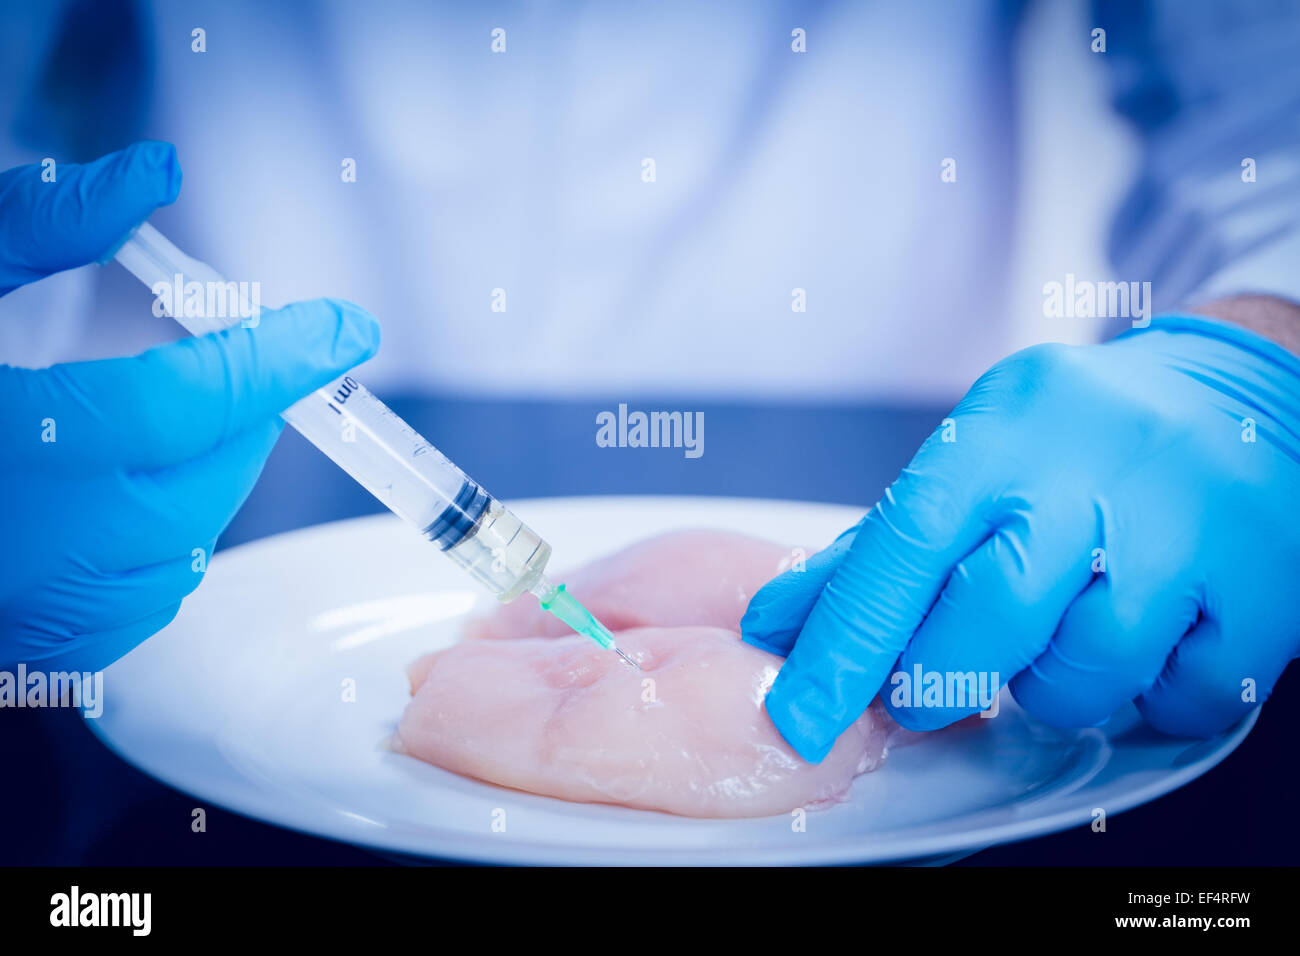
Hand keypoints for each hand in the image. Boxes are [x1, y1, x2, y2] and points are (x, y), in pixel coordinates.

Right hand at [0, 142, 379, 671]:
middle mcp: (58, 545)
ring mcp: (61, 608)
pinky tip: (118, 487)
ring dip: (206, 461)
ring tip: (162, 412)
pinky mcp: (60, 644)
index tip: (346, 325)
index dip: (282, 354)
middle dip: (241, 401)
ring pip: (197, 526)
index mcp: (29, 451)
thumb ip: (39, 227)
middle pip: (215, 464)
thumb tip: (151, 175)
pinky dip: (164, 523)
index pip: (199, 397)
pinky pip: (159, 578)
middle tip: (229, 353)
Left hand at [742, 314, 1299, 761]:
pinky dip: (1149, 691)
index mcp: (1003, 436)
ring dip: (1053, 684)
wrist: (1239, 394)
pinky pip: (1179, 696)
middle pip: (993, 618)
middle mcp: (1095, 473)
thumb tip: (778, 622)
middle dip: (944, 676)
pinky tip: (1145, 637)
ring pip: (1085, 672)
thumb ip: (876, 546)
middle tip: (933, 681)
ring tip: (1061, 633)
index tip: (803, 712)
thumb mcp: (973, 454)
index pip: (903, 543)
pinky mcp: (1264, 587)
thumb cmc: (1081, 436)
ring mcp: (1189, 529)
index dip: (845, 639)